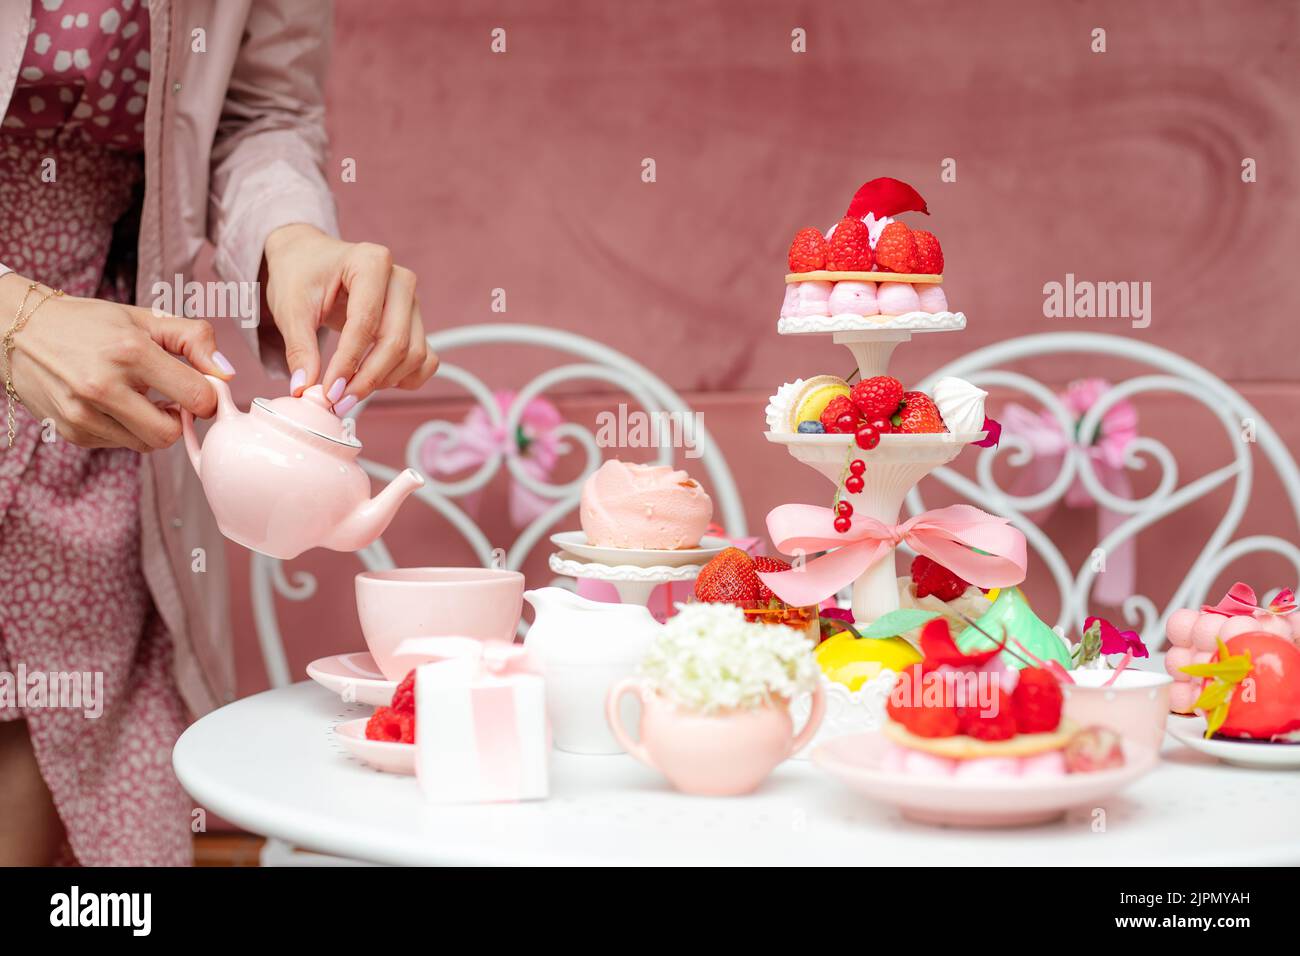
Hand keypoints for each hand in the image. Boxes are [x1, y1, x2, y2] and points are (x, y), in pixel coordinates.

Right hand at [3, 277, 232, 451]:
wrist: (17, 330)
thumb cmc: (90, 324)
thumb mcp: (145, 319)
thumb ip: (194, 339)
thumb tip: (227, 373)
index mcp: (130, 352)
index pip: (198, 397)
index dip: (208, 396)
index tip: (200, 387)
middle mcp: (103, 386)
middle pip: (171, 433)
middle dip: (180, 420)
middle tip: (172, 400)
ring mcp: (83, 413)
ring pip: (146, 444)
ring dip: (151, 425)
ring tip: (138, 397)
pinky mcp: (71, 431)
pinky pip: (119, 444)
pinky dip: (125, 429)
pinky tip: (113, 405)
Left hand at [262, 224, 437, 412]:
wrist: (310, 260)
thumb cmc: (301, 275)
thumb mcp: (291, 308)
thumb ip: (300, 348)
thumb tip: (305, 389)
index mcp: (370, 262)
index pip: (366, 322)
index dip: (348, 362)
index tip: (330, 390)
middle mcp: (400, 280)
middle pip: (396, 341)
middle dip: (368, 378)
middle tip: (339, 401)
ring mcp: (413, 303)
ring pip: (414, 354)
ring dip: (385, 381)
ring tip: (351, 390)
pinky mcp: (416, 322)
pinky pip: (426, 359)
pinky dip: (406, 378)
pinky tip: (376, 382)